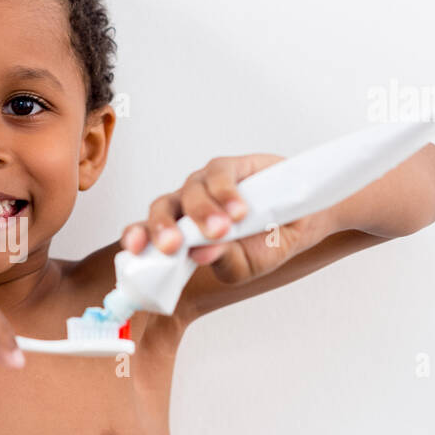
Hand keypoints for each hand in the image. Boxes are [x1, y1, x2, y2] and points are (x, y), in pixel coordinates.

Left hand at [119, 154, 325, 285]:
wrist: (298, 223)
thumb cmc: (262, 246)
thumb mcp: (244, 266)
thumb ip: (221, 261)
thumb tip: (199, 255)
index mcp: (178, 233)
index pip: (146, 233)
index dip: (137, 237)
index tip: (136, 250)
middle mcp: (185, 207)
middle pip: (161, 208)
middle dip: (163, 227)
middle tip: (173, 246)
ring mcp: (205, 185)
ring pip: (190, 191)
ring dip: (202, 212)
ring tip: (221, 230)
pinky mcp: (229, 167)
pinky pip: (219, 175)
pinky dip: (227, 193)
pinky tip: (240, 210)